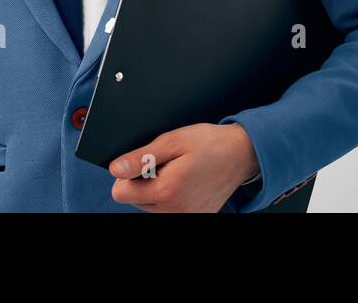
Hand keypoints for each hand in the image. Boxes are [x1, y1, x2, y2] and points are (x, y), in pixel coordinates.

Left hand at [108, 122, 260, 212]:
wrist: (242, 154)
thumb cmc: (210, 143)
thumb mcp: (173, 141)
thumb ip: (141, 157)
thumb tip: (115, 169)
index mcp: (165, 191)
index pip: (120, 192)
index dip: (129, 173)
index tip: (146, 162)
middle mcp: (173, 210)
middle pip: (134, 199)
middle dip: (144, 180)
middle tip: (168, 164)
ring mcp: (185, 216)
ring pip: (150, 205)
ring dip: (158, 189)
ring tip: (179, 171)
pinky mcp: (194, 217)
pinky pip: (168, 210)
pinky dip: (172, 196)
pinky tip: (187, 182)